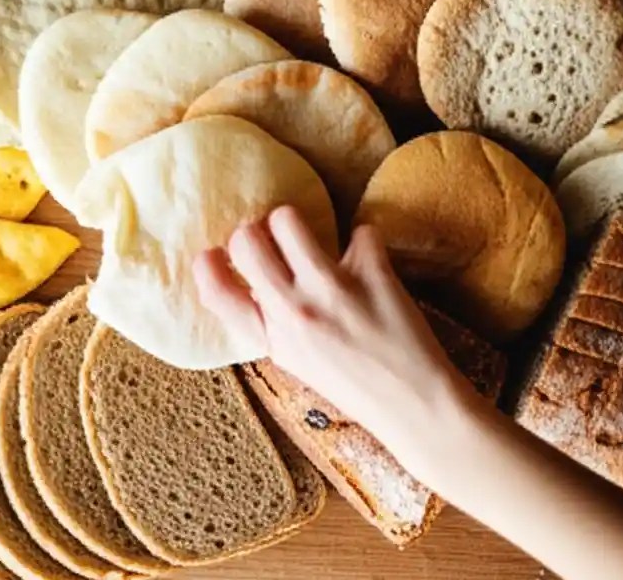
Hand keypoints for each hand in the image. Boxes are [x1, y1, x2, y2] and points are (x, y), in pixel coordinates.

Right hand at [192, 206, 477, 455]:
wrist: (413, 404)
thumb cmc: (354, 386)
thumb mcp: (295, 362)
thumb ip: (270, 324)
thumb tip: (255, 278)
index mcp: (272, 339)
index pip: (217, 292)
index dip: (208, 265)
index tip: (212, 254)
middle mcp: (295, 311)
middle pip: (246, 241)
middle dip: (255, 231)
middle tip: (273, 240)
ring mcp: (332, 289)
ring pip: (288, 219)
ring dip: (295, 222)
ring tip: (312, 241)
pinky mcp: (372, 273)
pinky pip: (361, 230)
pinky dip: (365, 243)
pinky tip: (370, 263)